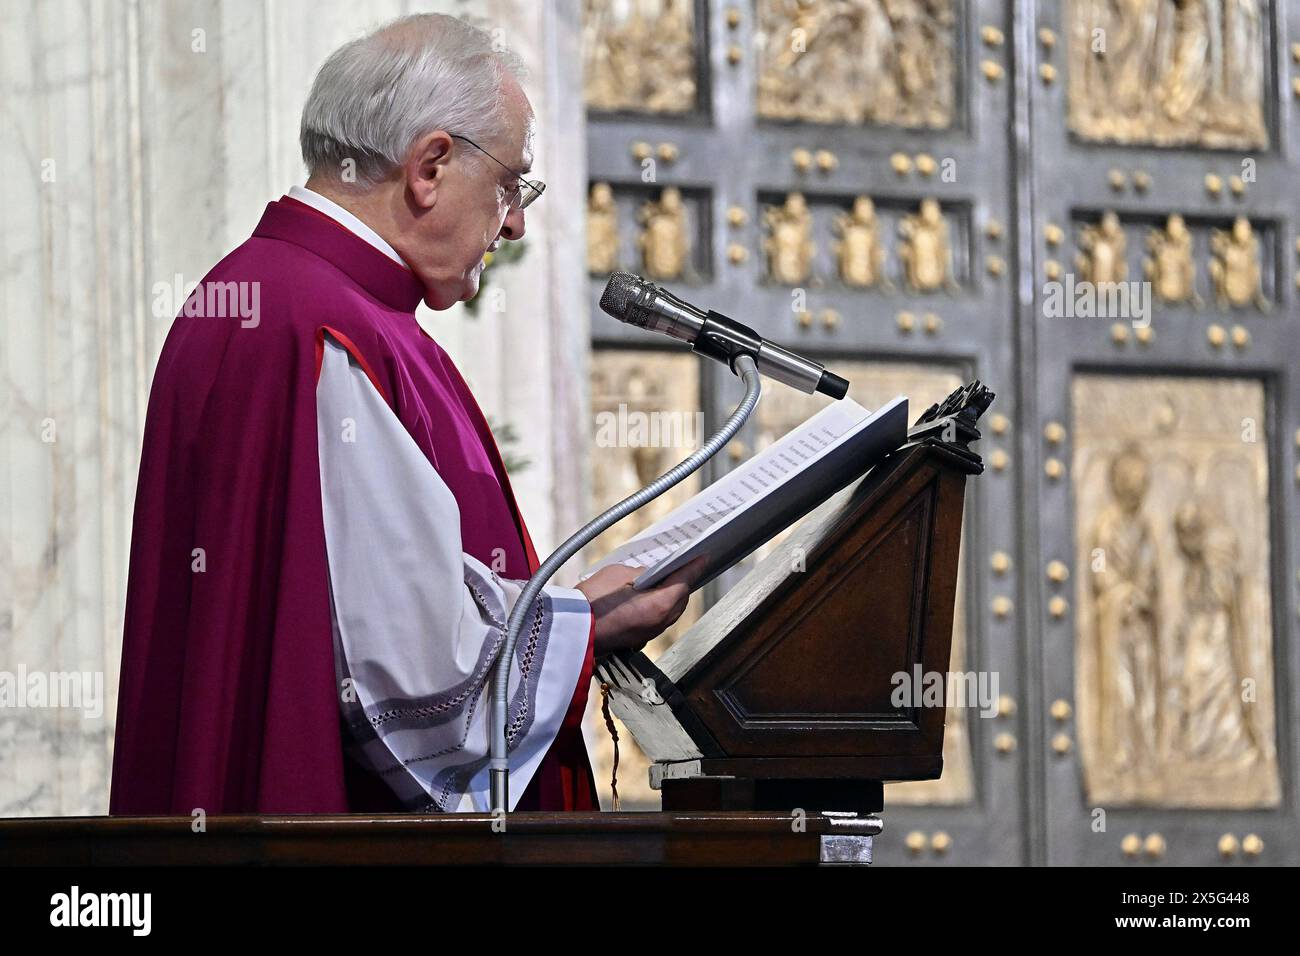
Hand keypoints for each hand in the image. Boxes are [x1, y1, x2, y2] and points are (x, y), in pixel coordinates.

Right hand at [575, 556, 708, 658]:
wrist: (571, 631)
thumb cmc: (591, 602)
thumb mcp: (618, 574)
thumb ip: (640, 573)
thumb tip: (648, 576)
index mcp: (660, 605)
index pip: (684, 581)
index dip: (694, 567)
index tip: (702, 558)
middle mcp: (660, 622)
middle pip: (680, 599)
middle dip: (682, 581)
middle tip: (681, 564)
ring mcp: (650, 633)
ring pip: (669, 611)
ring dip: (670, 595)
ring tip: (665, 578)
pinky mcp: (638, 639)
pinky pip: (656, 619)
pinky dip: (657, 606)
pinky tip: (648, 595)